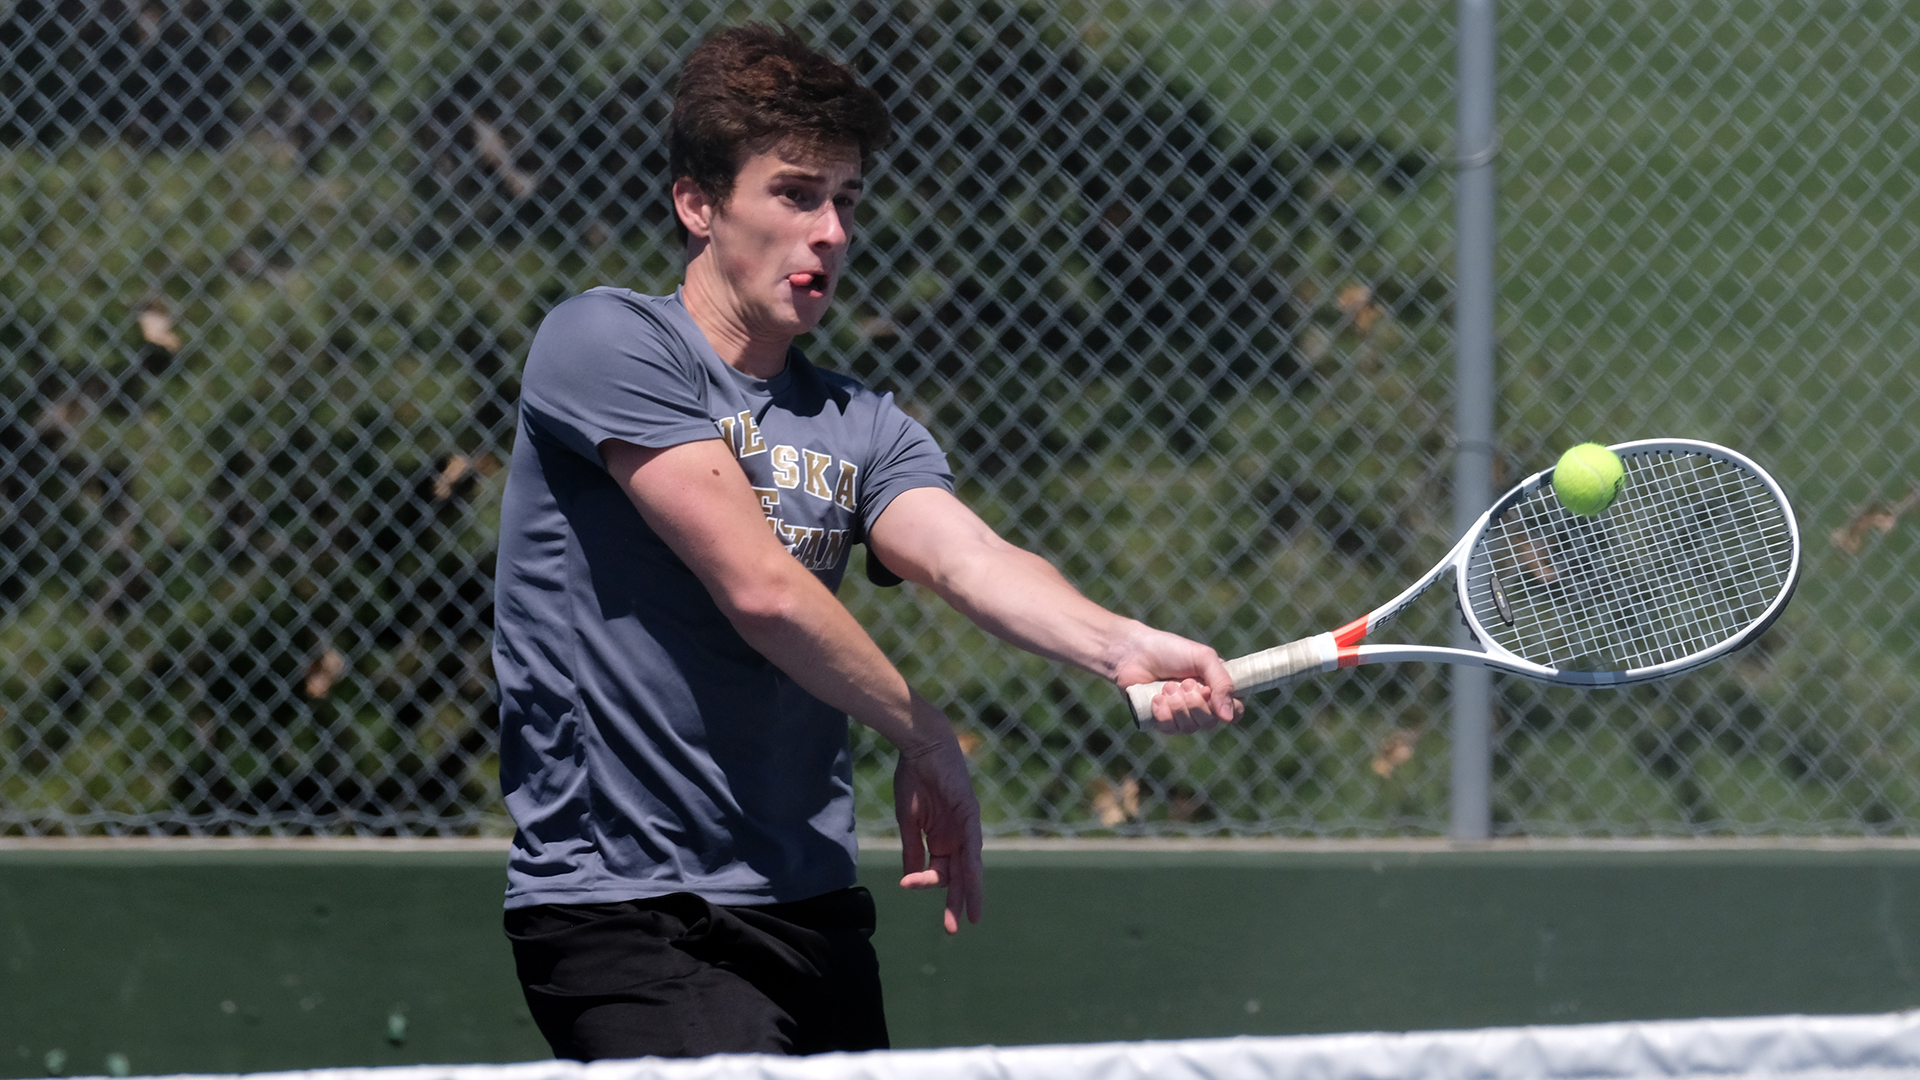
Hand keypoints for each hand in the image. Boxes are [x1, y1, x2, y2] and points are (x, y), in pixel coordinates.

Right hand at [894, 734, 983, 933]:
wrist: (920, 746)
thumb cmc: (913, 779)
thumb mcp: (909, 821)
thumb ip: (913, 849)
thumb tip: (912, 878)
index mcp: (942, 838)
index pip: (937, 870)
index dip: (923, 882)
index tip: (905, 884)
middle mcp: (957, 835)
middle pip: (959, 875)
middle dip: (956, 902)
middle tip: (953, 929)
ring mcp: (966, 825)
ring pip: (970, 865)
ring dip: (970, 890)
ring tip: (970, 915)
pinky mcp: (969, 812)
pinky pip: (972, 842)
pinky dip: (971, 861)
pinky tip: (971, 879)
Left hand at [1112, 627, 1242, 733]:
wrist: (1132, 652)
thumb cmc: (1169, 650)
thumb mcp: (1203, 657)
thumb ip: (1222, 683)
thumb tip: (1228, 718)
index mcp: (1215, 688)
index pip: (1235, 711)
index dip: (1230, 709)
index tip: (1213, 694)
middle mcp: (1201, 704)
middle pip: (1211, 722)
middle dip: (1196, 703)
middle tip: (1184, 682)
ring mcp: (1180, 714)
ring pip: (1191, 727)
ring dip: (1178, 706)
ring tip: (1166, 686)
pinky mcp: (1160, 720)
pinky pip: (1170, 729)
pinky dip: (1163, 713)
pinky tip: (1156, 697)